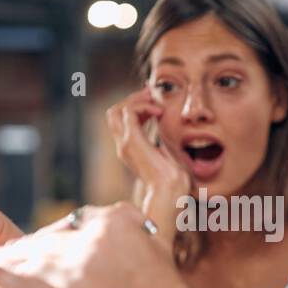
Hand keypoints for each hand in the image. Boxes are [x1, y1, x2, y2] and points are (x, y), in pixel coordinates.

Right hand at [106, 88, 190, 252]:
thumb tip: (164, 121)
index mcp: (130, 148)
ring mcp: (125, 144)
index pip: (121, 119)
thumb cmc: (173, 176)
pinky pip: (129, 113)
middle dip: (133, 99)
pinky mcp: (131, 142)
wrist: (171, 191)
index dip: (134, 105)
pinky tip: (159, 111)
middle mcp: (123, 145)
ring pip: (117, 110)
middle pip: (114, 112)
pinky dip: (143, 106)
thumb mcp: (165, 150)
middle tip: (152, 96)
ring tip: (155, 103)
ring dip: (136, 101)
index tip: (153, 100)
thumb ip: (160, 137)